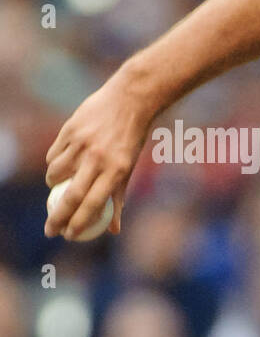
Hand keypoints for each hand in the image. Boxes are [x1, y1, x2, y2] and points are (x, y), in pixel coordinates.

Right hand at [44, 75, 153, 238]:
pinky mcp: (69, 131)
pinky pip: (53, 155)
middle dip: (57, 218)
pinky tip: (60, 165)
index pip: (93, 204)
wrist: (129, 101)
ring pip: (55, 174)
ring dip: (53, 185)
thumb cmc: (130, 140)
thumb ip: (119, 198)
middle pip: (70, 196)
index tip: (68, 235)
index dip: (78, 223)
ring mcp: (81, 144)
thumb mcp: (129, 169)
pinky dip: (54, 164)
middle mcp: (98, 159)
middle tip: (51, 230)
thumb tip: (113, 230)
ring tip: (60, 187)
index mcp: (117, 171)